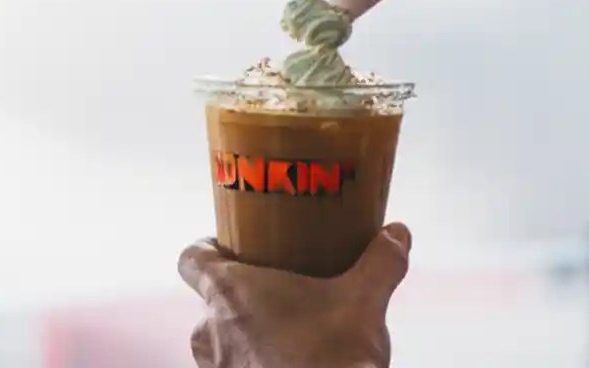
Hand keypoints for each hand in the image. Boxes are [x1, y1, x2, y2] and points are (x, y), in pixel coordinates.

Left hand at [178, 223, 411, 367]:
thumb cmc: (330, 358)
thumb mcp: (364, 304)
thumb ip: (380, 262)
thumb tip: (398, 233)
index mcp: (229, 292)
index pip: (191, 259)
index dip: (206, 248)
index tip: (229, 245)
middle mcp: (209, 330)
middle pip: (212, 301)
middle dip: (243, 297)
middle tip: (279, 291)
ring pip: (222, 340)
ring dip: (247, 334)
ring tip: (288, 332)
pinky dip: (254, 364)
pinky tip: (288, 363)